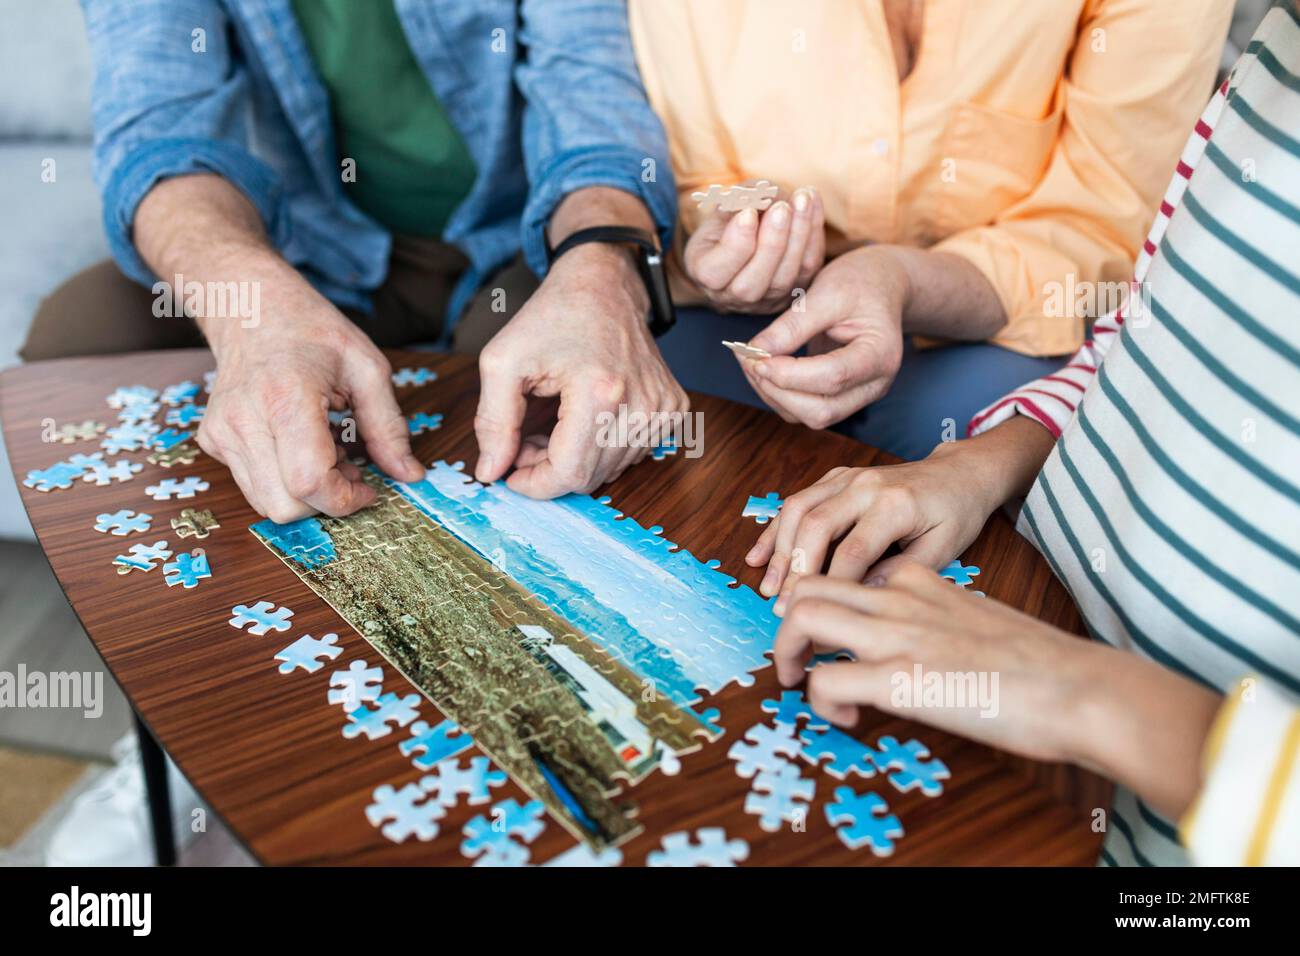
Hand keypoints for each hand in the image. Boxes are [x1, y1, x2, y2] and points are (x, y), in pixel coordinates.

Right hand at [198, 277, 423, 522]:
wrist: (249, 305)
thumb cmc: (311, 330)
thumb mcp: (367, 368)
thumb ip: (389, 427)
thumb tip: (410, 475)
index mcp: (286, 399)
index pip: (309, 482)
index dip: (345, 500)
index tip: (370, 488)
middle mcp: (244, 421)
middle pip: (285, 506)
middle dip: (326, 503)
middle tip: (350, 469)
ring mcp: (222, 432)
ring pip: (266, 503)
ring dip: (306, 495)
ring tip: (328, 453)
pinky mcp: (213, 440)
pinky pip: (253, 485)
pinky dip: (284, 481)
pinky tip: (302, 446)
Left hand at [473, 243, 688, 496]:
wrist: (603, 285)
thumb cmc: (553, 316)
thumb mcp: (503, 362)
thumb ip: (492, 422)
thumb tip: (490, 473)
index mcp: (601, 392)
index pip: (570, 473)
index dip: (535, 484)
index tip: (511, 472)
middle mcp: (641, 405)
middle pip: (590, 477)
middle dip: (550, 468)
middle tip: (526, 438)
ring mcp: (663, 409)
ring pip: (610, 470)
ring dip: (576, 458)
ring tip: (554, 423)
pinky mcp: (673, 409)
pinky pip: (631, 454)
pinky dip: (602, 447)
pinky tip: (584, 418)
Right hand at [683, 186, 823, 314]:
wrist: (745, 241)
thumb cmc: (726, 223)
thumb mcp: (720, 210)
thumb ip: (736, 203)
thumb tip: (763, 197)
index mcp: (706, 276)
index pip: (715, 272)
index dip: (736, 242)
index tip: (748, 212)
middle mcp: (734, 297)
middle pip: (752, 284)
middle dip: (771, 243)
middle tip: (781, 207)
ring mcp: (767, 299)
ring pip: (785, 278)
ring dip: (798, 235)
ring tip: (802, 198)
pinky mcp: (795, 290)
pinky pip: (808, 266)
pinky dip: (814, 231)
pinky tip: (813, 200)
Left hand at [739, 245, 907, 429]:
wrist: (882, 286)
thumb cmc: (860, 282)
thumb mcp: (828, 291)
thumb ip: (792, 325)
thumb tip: (756, 352)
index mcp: (880, 354)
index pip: (833, 377)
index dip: (790, 374)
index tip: (758, 357)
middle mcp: (874, 384)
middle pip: (823, 411)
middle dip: (779, 392)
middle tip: (749, 362)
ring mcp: (859, 395)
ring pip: (811, 417)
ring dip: (775, 396)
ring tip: (752, 363)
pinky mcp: (841, 396)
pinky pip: (806, 410)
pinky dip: (779, 396)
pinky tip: (764, 370)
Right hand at [746, 442, 1002, 613]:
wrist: (960, 472)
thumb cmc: (956, 513)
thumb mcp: (944, 548)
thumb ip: (902, 572)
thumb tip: (858, 596)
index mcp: (896, 504)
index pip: (853, 550)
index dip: (833, 586)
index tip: (821, 619)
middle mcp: (865, 485)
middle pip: (816, 526)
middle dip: (796, 570)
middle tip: (782, 607)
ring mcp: (846, 477)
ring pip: (798, 509)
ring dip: (779, 551)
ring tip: (768, 587)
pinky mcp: (835, 478)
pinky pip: (796, 501)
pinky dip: (775, 530)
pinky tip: (757, 557)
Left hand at [773, 566, 1098, 762]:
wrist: (1079, 687)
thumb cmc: (1039, 664)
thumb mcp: (974, 618)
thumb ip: (936, 618)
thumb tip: (913, 647)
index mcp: (920, 582)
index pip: (846, 571)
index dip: (825, 601)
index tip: (831, 638)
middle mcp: (900, 600)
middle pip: (808, 585)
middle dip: (786, 623)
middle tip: (796, 660)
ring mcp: (896, 636)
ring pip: (802, 618)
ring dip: (787, 654)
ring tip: (802, 682)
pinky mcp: (899, 680)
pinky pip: (825, 682)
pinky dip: (822, 704)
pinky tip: (848, 719)